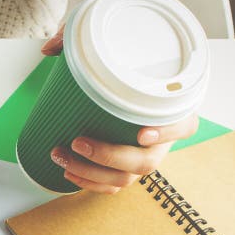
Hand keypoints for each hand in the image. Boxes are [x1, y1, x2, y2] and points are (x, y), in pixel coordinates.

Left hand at [42, 27, 198, 193]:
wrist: (119, 98)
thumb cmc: (121, 79)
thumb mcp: (107, 57)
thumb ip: (82, 48)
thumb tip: (50, 49)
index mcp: (171, 111)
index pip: (184, 125)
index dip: (167, 133)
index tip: (143, 133)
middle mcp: (161, 141)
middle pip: (146, 161)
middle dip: (109, 156)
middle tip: (79, 142)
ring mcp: (143, 160)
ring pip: (125, 178)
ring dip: (90, 172)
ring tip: (61, 156)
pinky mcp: (125, 172)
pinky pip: (111, 187)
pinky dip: (89, 183)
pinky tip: (68, 172)